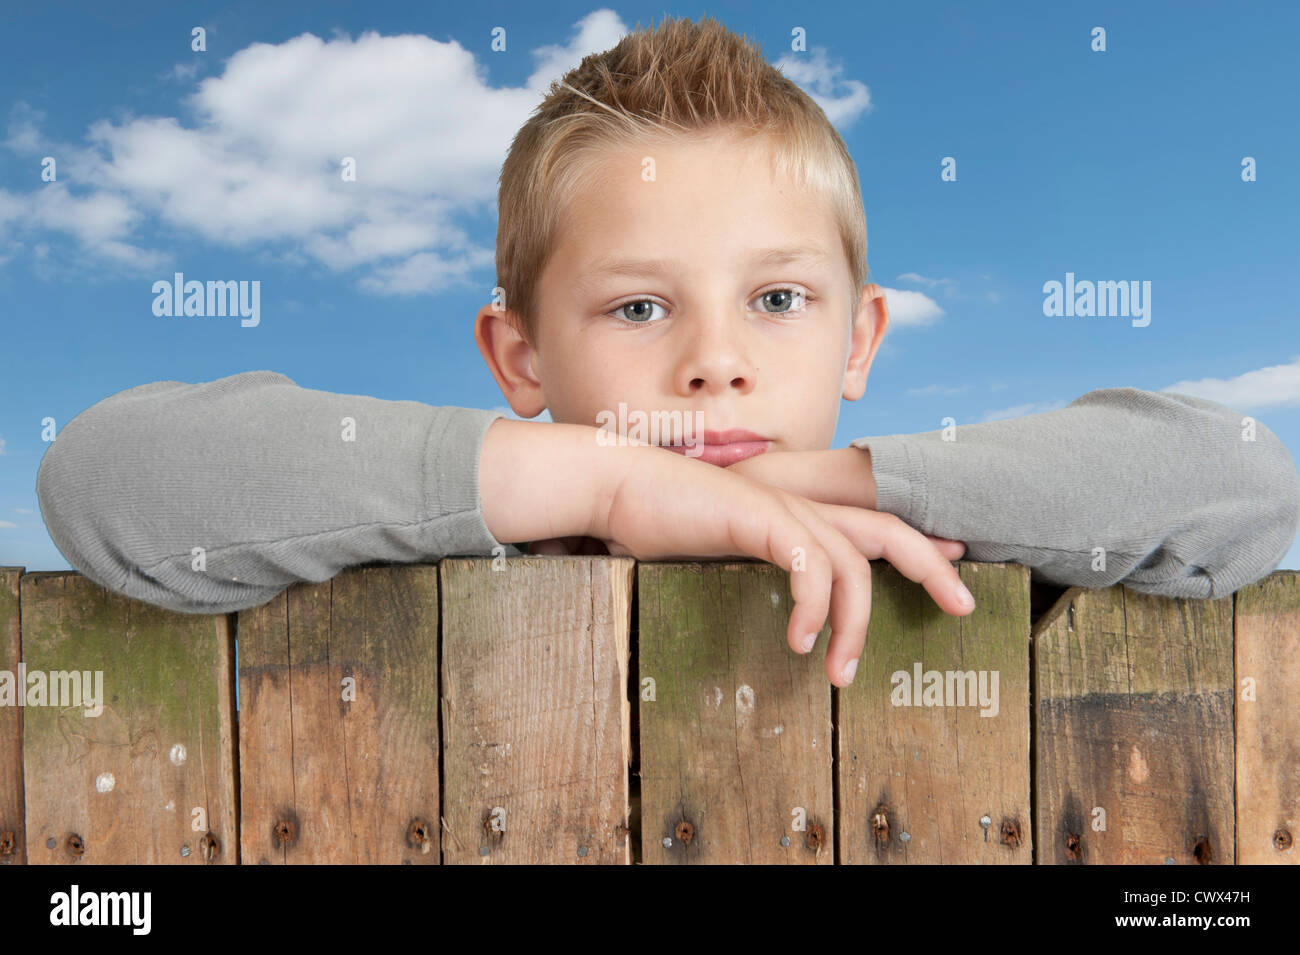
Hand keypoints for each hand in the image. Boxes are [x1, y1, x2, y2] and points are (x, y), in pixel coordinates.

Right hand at [588, 446, 974, 686]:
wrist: (618, 486)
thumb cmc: (662, 521)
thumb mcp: (720, 550)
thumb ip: (754, 565)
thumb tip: (775, 608)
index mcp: (796, 513)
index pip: (872, 525)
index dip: (919, 545)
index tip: (954, 565)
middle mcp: (799, 506)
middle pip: (887, 533)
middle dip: (932, 568)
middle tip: (965, 606)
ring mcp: (780, 508)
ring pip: (851, 564)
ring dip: (855, 625)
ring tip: (841, 674)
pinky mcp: (758, 516)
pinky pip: (807, 564)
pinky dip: (812, 607)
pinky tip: (798, 641)